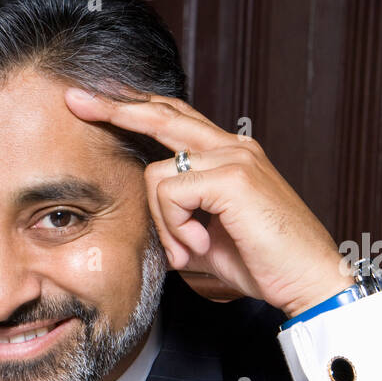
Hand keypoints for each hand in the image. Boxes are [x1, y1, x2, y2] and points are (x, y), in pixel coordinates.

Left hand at [64, 88, 352, 317]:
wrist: (308, 280)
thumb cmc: (263, 264)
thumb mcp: (206, 239)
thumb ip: (178, 219)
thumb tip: (149, 219)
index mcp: (229, 155)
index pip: (174, 119)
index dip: (135, 109)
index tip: (97, 101)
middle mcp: (232, 146)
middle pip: (160, 115)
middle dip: (114, 109)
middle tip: (74, 100)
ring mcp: (233, 156)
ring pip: (156, 177)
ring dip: (163, 225)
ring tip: (192, 250)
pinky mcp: (232, 175)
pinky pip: (170, 195)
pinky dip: (176, 229)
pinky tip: (200, 247)